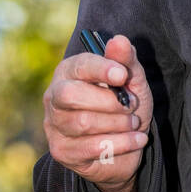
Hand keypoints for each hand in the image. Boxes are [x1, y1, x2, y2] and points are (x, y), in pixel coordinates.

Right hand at [43, 34, 153, 191]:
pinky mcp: (62, 151)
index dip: (101, 69)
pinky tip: (136, 139)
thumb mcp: (132, 81)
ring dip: (118, 124)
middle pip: (70, 95)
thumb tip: (119, 40)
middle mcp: (55, 97)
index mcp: (69, 72)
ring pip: (82, 123)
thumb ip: (125, 61)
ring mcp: (54, 125)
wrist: (127, 147)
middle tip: (131, 106)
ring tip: (134, 123)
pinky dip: (121, 143)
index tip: (123, 75)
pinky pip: (90, 147)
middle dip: (108, 102)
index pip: (79, 66)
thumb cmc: (125, 106)